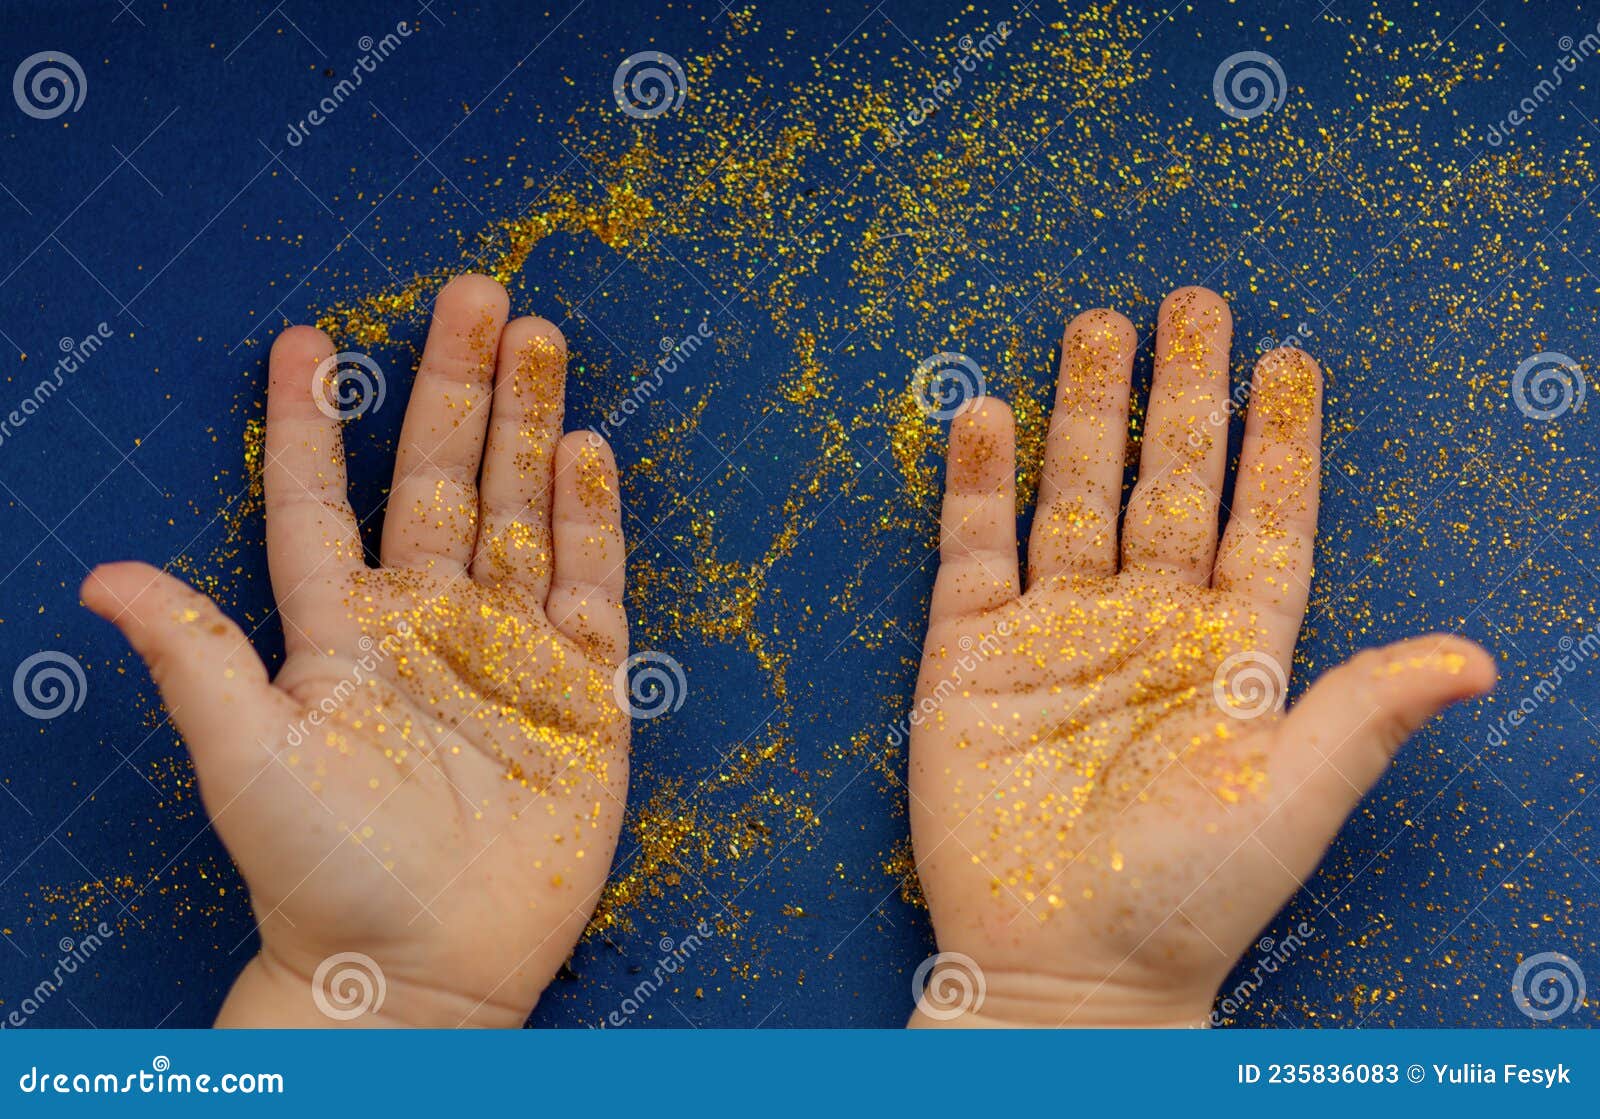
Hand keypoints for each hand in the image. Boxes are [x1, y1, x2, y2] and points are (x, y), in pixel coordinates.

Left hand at [82, 274, 628, 1026]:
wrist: (425, 969)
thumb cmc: (321, 872)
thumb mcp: (247, 759)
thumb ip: (195, 657)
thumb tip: (99, 577)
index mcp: (340, 633)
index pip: (324, 507)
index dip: (314, 427)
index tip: (308, 341)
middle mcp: (428, 624)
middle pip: (443, 482)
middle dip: (454, 387)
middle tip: (472, 293)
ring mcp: (511, 650)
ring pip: (524, 513)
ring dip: (528, 423)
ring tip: (535, 337)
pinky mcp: (583, 690)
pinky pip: (593, 586)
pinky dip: (593, 518)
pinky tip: (588, 448)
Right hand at [906, 288, 1494, 1027]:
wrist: (1064, 963)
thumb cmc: (1188, 896)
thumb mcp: (1286, 802)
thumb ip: (1361, 713)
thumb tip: (1474, 659)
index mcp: (1231, 653)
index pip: (1262, 522)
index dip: (1278, 444)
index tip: (1290, 363)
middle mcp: (1146, 624)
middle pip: (1169, 484)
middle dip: (1181, 394)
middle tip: (1191, 302)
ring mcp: (1055, 632)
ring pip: (1074, 496)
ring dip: (1084, 414)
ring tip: (1095, 328)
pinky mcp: (969, 655)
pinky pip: (972, 551)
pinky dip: (975, 485)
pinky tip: (988, 418)